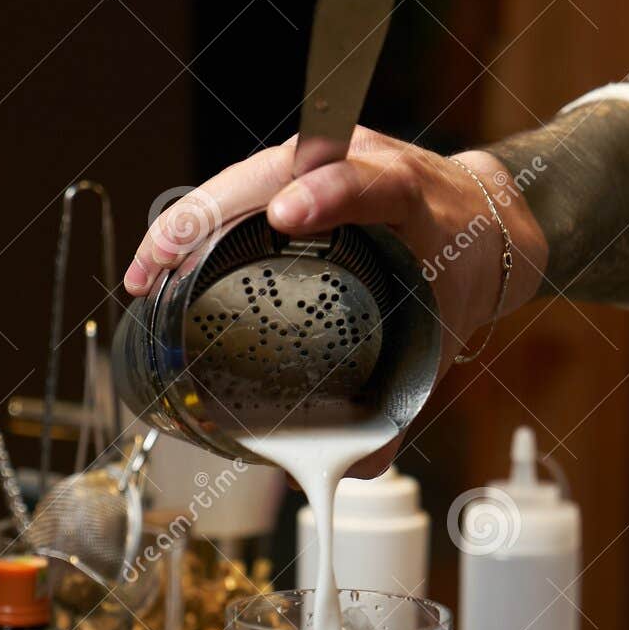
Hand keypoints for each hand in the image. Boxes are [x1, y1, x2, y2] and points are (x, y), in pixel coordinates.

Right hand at [124, 128, 547, 471]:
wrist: (481, 225)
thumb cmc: (458, 274)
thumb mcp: (442, 335)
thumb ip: (403, 400)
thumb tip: (355, 468)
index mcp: (407, 196)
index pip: (368, 181)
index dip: (330, 192)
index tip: (288, 214)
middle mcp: (357, 161)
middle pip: (270, 172)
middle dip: (206, 216)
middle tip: (159, 272)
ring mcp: (319, 162)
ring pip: (240, 178)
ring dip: (185, 222)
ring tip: (147, 277)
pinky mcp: (292, 171)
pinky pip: (235, 190)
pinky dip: (195, 224)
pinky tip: (164, 263)